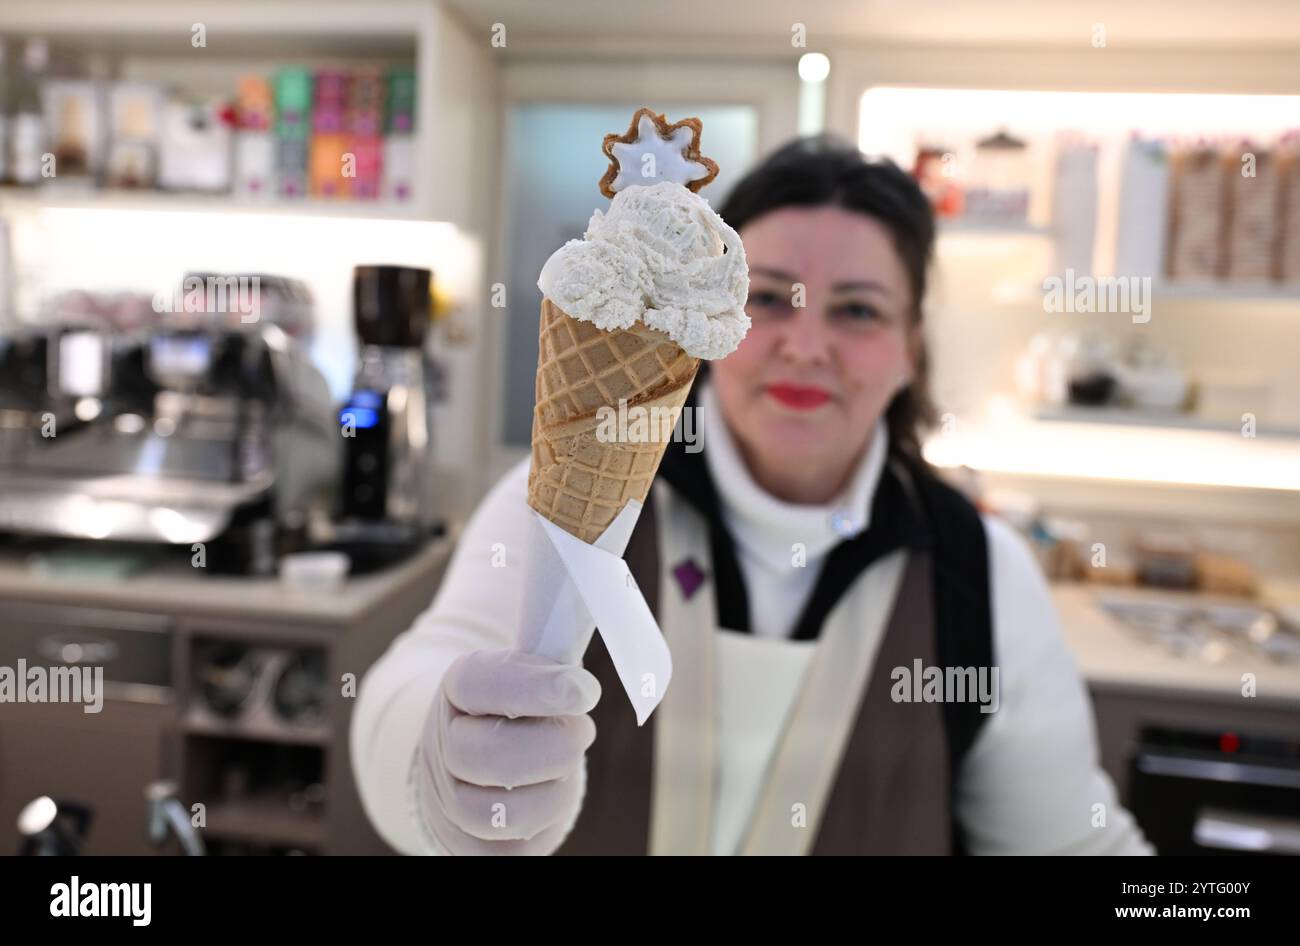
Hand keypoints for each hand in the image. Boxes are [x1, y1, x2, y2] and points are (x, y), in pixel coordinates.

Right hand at [414, 649, 599, 854]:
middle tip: (580, 731)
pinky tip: (548, 798)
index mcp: (458, 688)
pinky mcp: (465, 843)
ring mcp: (448, 798)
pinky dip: (538, 828)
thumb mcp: (536, 669)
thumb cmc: (525, 705)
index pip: (479, 684)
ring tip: (565, 769)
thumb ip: (557, 656)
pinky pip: (505, 852)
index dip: (534, 688)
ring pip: (499, 813)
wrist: (477, 756)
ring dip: (551, 792)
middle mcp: (442, 743)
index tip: (584, 690)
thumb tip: (597, 610)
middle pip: (489, 757)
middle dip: (553, 748)